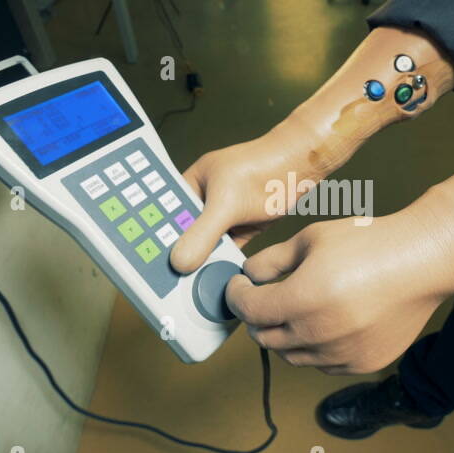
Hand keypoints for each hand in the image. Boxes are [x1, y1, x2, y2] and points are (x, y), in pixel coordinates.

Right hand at [169, 116, 327, 272]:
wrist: (301, 167)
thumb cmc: (263, 168)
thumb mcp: (227, 202)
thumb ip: (203, 232)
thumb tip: (180, 260)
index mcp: (190, 184)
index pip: (165, 214)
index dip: (157, 237)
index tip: (152, 263)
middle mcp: (204, 200)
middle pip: (185, 233)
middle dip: (181, 253)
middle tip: (171, 280)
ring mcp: (223, 215)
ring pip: (206, 243)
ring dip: (202, 260)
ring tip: (190, 285)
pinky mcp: (241, 227)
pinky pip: (225, 249)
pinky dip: (222, 262)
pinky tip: (215, 278)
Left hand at [225, 212, 451, 373]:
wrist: (422, 262)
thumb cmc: (369, 243)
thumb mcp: (312, 238)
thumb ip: (272, 260)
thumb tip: (248, 276)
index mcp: (302, 299)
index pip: (249, 310)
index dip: (235, 296)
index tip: (237, 287)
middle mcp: (319, 334)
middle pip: (265, 338)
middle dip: (257, 317)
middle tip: (262, 299)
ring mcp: (341, 355)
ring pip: (292, 356)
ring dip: (284, 335)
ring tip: (295, 310)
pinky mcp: (362, 365)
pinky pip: (322, 363)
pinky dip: (314, 347)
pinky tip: (325, 323)